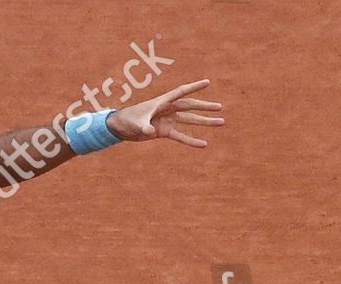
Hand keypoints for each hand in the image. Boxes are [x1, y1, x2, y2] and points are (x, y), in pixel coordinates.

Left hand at [106, 79, 223, 147]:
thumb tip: (150, 132)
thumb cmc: (127, 120)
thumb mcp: (136, 123)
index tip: (207, 82)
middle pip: (190, 106)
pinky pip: (181, 136)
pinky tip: (203, 144)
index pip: (181, 92)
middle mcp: (168, 109)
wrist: (120, 128)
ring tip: (220, 122)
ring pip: (190, 120)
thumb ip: (144, 126)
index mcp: (162, 102)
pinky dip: (191, 140)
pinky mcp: (165, 131)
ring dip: (204, 122)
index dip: (194, 87)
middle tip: (220, 108)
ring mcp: (167, 120)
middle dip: (204, 107)